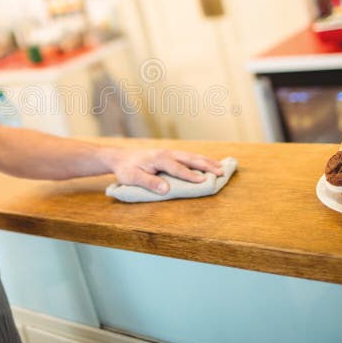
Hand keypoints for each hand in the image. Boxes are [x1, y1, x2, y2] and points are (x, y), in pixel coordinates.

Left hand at [104, 148, 222, 193]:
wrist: (120, 157)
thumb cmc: (126, 169)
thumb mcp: (133, 178)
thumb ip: (149, 183)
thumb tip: (166, 189)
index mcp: (159, 159)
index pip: (178, 168)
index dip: (191, 175)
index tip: (204, 181)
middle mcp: (167, 153)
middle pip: (190, 159)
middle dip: (206, 165)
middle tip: (221, 172)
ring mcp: (169, 153)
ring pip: (192, 156)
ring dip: (207, 161)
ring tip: (221, 167)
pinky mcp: (170, 155)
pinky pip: (188, 157)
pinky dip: (200, 159)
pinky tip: (208, 163)